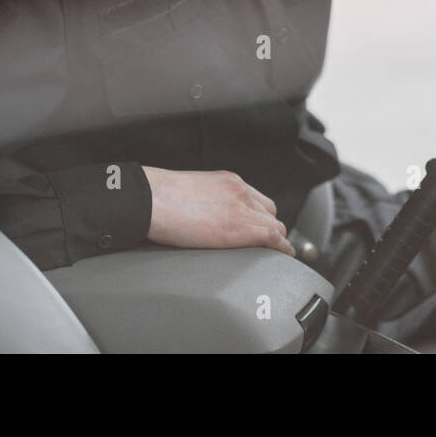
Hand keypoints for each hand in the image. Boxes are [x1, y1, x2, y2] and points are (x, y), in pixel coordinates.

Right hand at [141, 166, 294, 256]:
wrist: (151, 198)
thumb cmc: (159, 197)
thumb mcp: (191, 191)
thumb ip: (207, 200)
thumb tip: (203, 215)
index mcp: (228, 181)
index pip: (257, 199)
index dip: (262, 215)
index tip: (262, 226)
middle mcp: (240, 191)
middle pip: (270, 212)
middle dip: (271, 227)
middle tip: (269, 242)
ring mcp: (242, 208)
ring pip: (274, 225)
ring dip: (276, 239)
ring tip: (277, 252)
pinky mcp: (239, 228)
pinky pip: (272, 238)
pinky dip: (281, 247)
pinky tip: (284, 255)